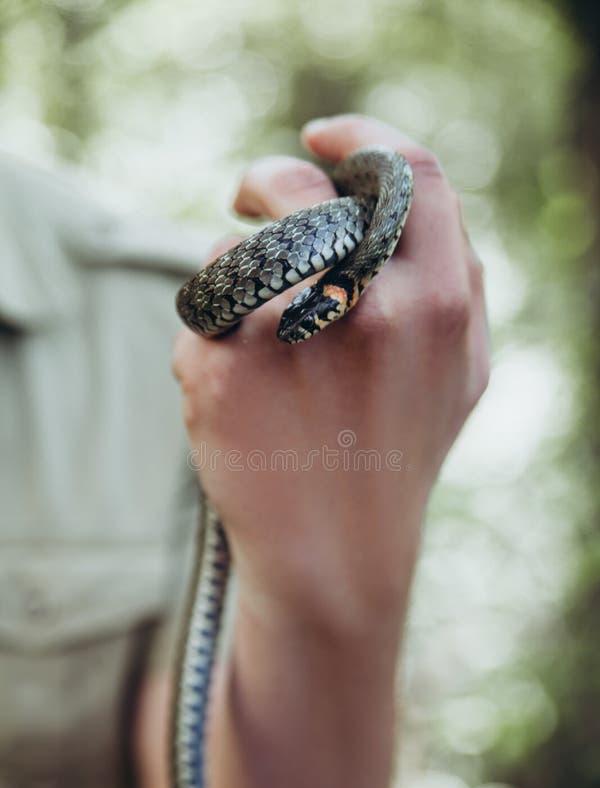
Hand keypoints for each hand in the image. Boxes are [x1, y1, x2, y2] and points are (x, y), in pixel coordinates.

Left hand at [173, 114, 487, 632]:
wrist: (334, 556)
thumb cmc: (396, 455)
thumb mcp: (459, 371)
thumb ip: (453, 281)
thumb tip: (409, 198)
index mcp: (437, 299)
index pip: (405, 168)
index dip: (359, 135)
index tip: (322, 134)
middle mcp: (366, 304)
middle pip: (296, 186)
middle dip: (266, 184)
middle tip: (251, 200)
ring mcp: (288, 331)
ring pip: (234, 247)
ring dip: (238, 278)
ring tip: (262, 343)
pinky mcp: (222, 365)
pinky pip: (201, 303)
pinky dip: (210, 330)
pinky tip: (237, 384)